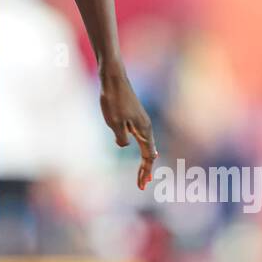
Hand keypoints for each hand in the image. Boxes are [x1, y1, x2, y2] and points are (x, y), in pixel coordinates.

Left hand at [99, 63, 157, 189]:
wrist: (112, 76)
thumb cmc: (113, 99)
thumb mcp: (115, 122)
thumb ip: (122, 138)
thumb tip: (124, 145)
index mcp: (144, 130)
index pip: (148, 157)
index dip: (145, 171)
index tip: (141, 185)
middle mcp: (145, 126)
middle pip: (149, 153)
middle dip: (146, 169)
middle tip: (142, 185)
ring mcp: (140, 120)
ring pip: (146, 145)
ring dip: (144, 160)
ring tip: (143, 174)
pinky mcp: (133, 115)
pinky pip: (141, 137)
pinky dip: (142, 148)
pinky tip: (143, 149)